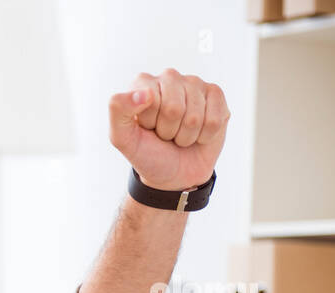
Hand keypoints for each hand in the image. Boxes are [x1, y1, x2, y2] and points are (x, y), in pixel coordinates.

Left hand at [109, 69, 228, 191]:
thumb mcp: (122, 138)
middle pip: (174, 109)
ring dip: (186, 135)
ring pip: (195, 116)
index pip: (151, 101)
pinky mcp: (215, 94)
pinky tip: (198, 133)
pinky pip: (215, 119)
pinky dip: (205, 135)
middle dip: (168, 130)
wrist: (174, 173)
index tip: (147, 128)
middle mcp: (169, 77)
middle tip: (164, 134)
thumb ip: (118, 111)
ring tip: (179, 135)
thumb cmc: (147, 153)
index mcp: (142, 83)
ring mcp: (194, 83)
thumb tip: (144, 92)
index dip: (150, 122)